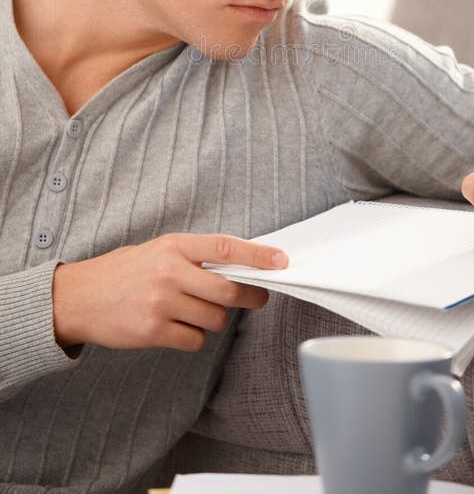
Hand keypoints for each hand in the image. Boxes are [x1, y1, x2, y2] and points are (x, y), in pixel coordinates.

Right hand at [52, 233, 287, 351]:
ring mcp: (162, 303)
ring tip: (191, 312)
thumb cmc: (123, 272)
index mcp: (174, 246)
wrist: (77, 297)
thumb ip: (193, 258)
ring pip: (215, 320)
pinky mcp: (153, 331)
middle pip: (229, 291)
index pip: (226, 247)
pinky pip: (194, 341)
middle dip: (251, 297)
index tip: (281, 262)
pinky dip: (192, 338)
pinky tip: (174, 328)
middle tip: (258, 298)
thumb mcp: (157, 251)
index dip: (257, 256)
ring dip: (213, 320)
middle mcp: (170, 272)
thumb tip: (239, 268)